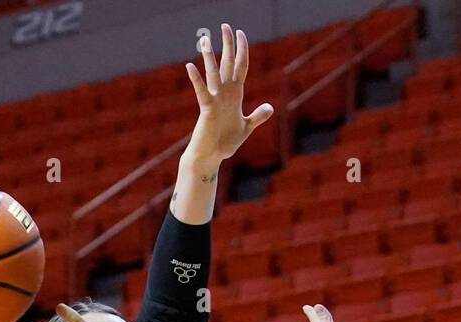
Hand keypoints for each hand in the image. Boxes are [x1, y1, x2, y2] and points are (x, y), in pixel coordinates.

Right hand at [184, 24, 272, 168]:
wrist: (212, 156)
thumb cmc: (226, 142)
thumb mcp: (246, 127)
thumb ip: (257, 116)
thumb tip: (270, 107)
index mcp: (235, 94)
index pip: (240, 66)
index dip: (242, 50)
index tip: (241, 33)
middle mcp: (224, 93)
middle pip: (227, 64)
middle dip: (227, 45)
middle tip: (225, 25)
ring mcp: (215, 99)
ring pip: (213, 74)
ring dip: (209, 57)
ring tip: (204, 40)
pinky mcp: (207, 109)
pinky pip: (201, 92)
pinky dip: (196, 80)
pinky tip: (191, 66)